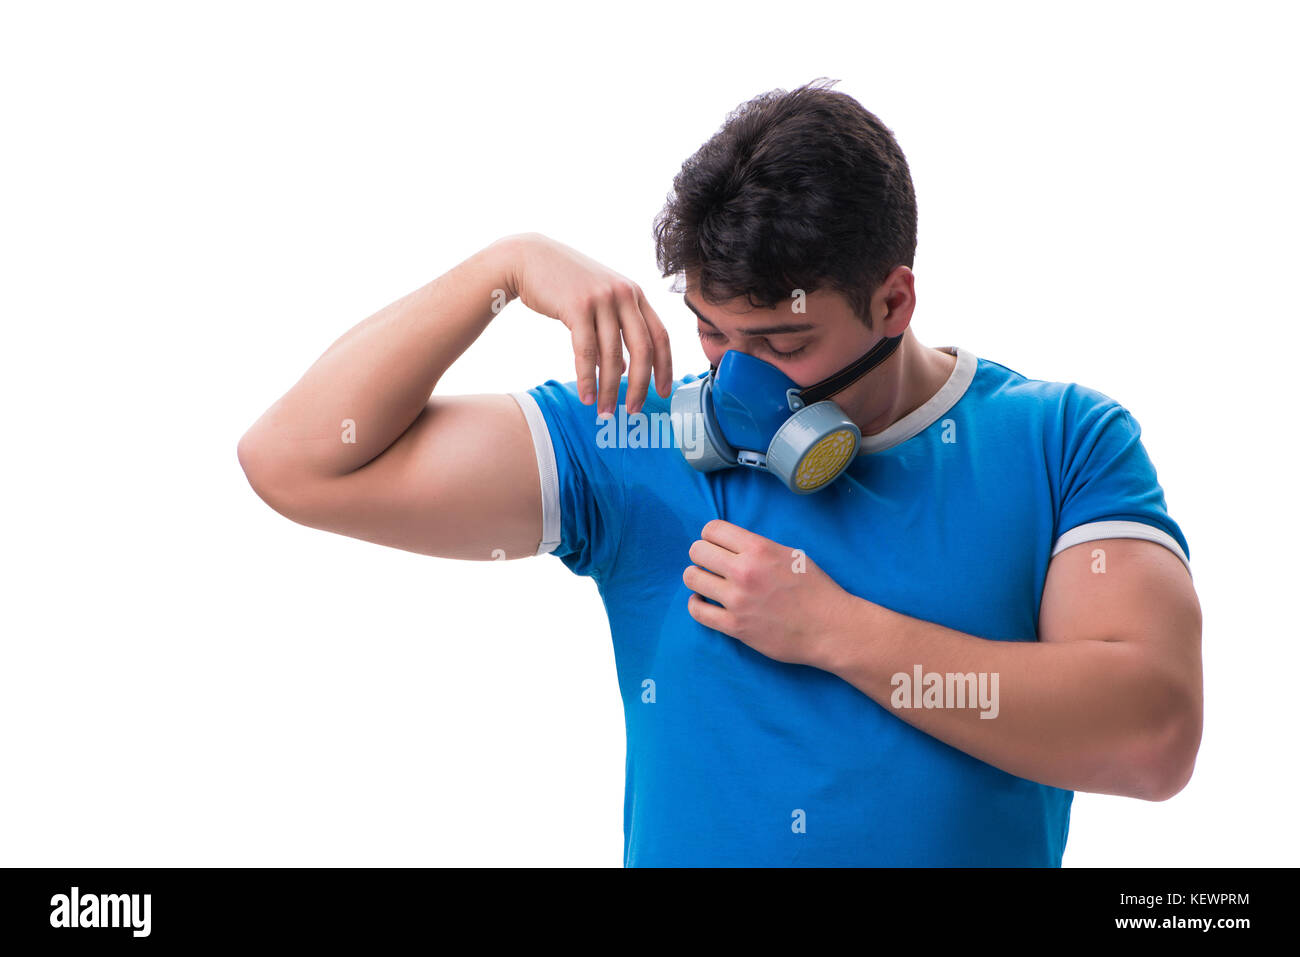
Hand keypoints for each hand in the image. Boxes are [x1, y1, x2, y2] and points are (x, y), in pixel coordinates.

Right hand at [504, 232, 671, 415]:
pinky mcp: (578, 306)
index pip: (660, 336)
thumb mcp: (599, 300)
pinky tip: (586, 396)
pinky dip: (587, 378)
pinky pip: (587, 351)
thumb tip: (622, 370)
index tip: (662, 393)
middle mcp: (624, 294)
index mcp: (635, 294)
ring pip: (614, 354)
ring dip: (609, 388)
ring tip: (603, 410)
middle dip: (640, 385)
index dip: (665, 368)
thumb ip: (615, 329)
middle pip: (644, 349)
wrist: (529, 258)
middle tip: (633, 410)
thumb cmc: (564, 283)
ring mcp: (602, 299)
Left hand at [683, 519, 857, 668]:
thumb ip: (759, 548)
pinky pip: (697, 611)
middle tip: (710, 564)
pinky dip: (696, 604)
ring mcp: (737, 600)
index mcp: (759, 549)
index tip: (716, 545)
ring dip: (697, 578)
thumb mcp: (790, 554)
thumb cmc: (815, 589)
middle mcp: (744, 571)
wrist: (830, 628)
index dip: (710, 535)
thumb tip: (731, 545)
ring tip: (706, 582)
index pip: (712, 529)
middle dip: (701, 555)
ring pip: (692, 578)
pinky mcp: (735, 627)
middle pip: (697, 551)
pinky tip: (704, 601)